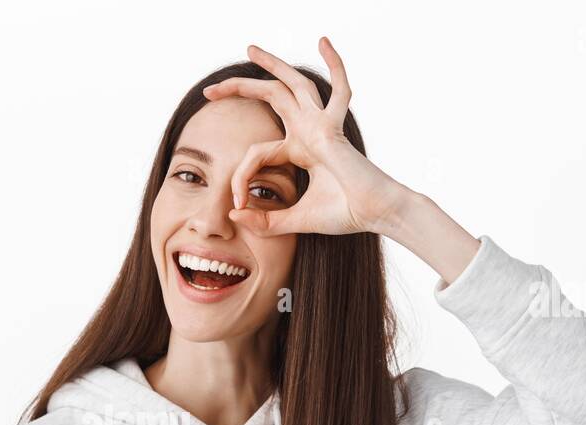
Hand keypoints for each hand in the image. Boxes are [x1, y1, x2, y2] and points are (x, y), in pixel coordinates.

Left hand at [203, 38, 411, 237]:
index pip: (256, 151)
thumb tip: (233, 215)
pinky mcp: (333, 128)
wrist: (374, 215)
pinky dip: (335, 64)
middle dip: (240, 90)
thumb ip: (265, 222)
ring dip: (272, 64)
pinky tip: (323, 41)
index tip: (236, 206)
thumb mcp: (294, 220)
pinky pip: (339, 90)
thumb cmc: (343, 214)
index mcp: (300, 150)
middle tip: (210, 91)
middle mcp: (308, 131)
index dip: (240, 177)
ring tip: (251, 48)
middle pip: (271, 99)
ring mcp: (322, 125)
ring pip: (293, 85)